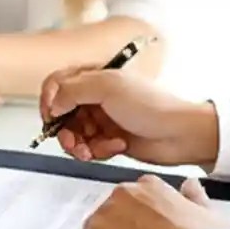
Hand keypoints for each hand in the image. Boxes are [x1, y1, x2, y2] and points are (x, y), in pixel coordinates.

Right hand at [40, 68, 219, 166]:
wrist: (179, 134)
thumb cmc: (153, 106)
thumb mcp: (107, 88)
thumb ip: (73, 90)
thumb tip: (52, 103)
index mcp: (94, 78)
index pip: (57, 84)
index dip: (49, 100)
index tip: (51, 116)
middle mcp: (96, 98)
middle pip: (62, 113)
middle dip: (63, 130)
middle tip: (71, 141)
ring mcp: (103, 119)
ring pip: (73, 134)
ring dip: (79, 144)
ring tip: (90, 150)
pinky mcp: (110, 140)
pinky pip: (89, 148)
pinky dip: (97, 150)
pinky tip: (115, 147)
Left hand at [84, 176, 229, 228]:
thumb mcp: (208, 211)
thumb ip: (195, 196)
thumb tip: (191, 186)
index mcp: (152, 184)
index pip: (137, 195)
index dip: (141, 215)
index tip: (148, 228)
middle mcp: (128, 190)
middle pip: (116, 208)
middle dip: (124, 225)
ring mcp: (110, 209)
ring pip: (103, 222)